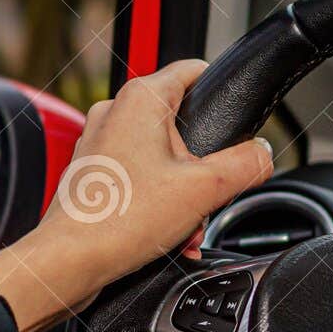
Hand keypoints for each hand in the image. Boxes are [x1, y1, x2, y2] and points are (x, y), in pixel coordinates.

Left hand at [0, 60, 274, 331]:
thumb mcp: (204, 190)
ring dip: (185, 192)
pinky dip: (161, 201)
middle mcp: (115, 112)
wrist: (70, 261)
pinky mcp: (94, 172)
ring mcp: (100, 142)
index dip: (222, 93)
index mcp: (140, 100)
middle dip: (203, 167)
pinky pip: (141, 177)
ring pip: (163, 156)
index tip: (238, 120)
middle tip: (208, 197)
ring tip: (187, 226)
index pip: (194, 70)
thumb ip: (244, 166)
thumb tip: (262, 155)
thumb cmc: (119, 220)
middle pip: (183, 125)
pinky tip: (170, 234)